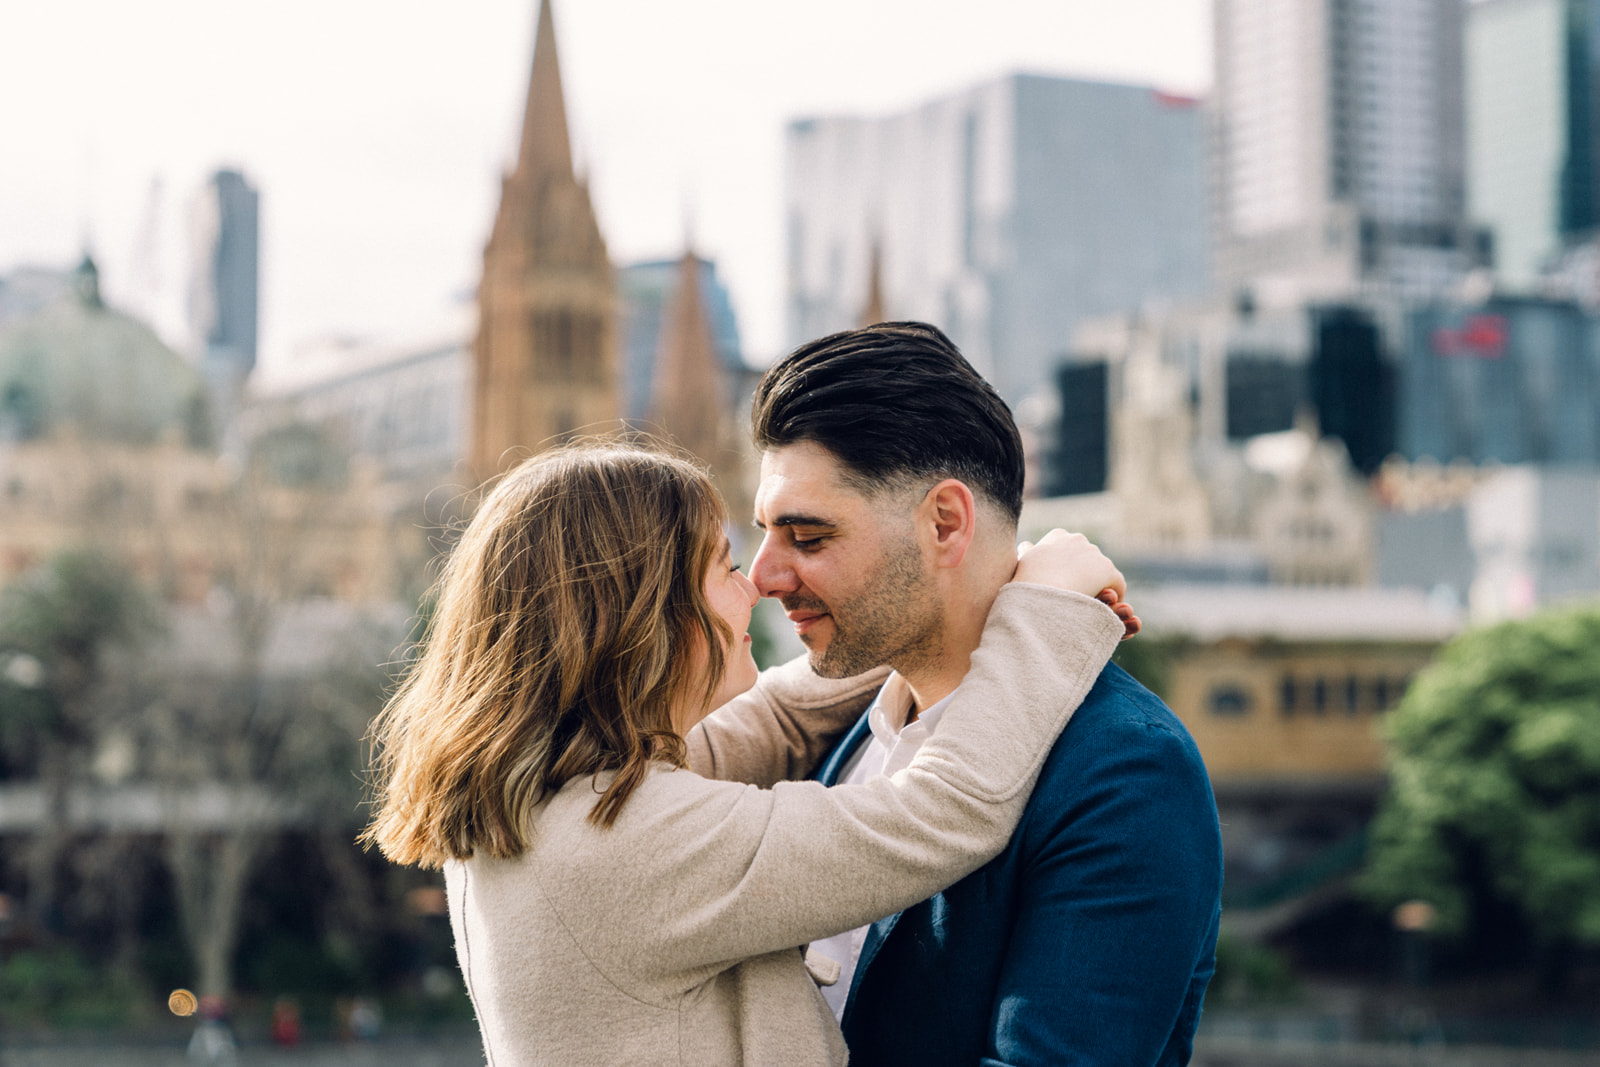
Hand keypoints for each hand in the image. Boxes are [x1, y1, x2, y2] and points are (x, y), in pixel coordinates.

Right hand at [1014, 530, 1138, 639]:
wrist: (1037, 592)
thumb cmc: (1025, 581)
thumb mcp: (1021, 562)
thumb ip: (1026, 552)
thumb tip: (1026, 545)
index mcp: (1057, 536)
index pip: (1070, 550)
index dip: (1068, 569)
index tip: (1063, 584)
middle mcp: (1078, 539)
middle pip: (1088, 561)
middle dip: (1085, 576)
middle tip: (1077, 597)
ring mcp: (1094, 554)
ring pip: (1102, 573)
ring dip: (1098, 587)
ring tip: (1088, 605)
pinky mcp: (1107, 570)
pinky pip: (1117, 585)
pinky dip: (1113, 597)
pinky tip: (1102, 609)